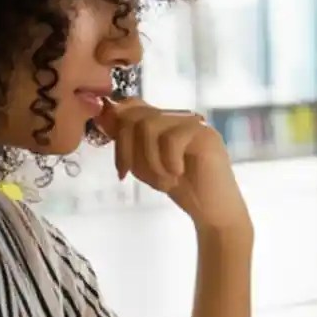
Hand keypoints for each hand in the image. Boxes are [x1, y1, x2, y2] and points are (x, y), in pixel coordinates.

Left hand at [95, 97, 250, 233]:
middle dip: (127, 151)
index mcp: (163, 119)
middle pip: (134, 116)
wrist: (213, 210)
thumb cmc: (181, 187)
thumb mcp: (143, 164)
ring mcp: (192, 123)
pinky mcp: (206, 134)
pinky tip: (178, 175)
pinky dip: (167, 162)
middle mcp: (176, 116)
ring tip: (164, 180)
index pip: (129, 106)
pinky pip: (170, 139)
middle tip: (135, 177)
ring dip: (149, 160)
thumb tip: (103, 115)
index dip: (116, 131)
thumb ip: (126, 140)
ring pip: (149, 126)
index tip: (122, 167)